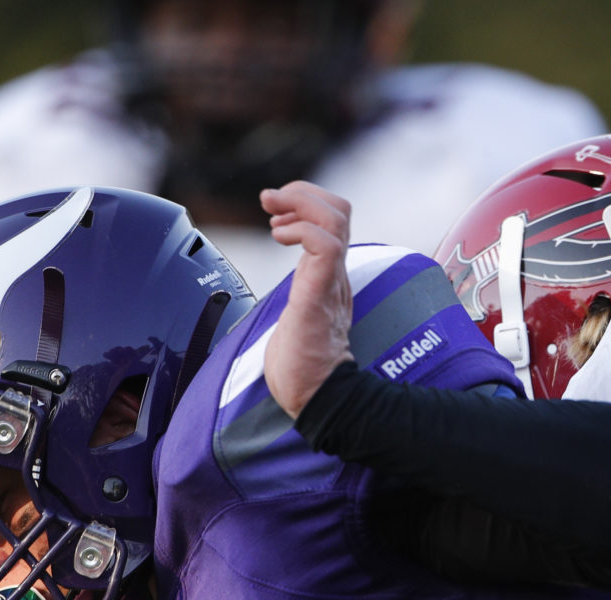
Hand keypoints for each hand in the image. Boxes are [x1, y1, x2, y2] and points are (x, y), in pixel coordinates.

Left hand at [260, 182, 353, 417]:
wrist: (314, 396)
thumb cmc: (300, 366)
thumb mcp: (295, 314)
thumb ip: (295, 293)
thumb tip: (283, 289)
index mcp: (330, 275)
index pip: (334, 220)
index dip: (305, 202)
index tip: (275, 211)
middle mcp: (335, 273)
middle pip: (339, 208)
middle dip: (302, 192)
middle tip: (271, 202)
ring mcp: (330, 282)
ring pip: (335, 217)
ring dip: (299, 203)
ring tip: (274, 216)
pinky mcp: (319, 294)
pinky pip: (324, 245)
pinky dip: (300, 230)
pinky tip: (280, 239)